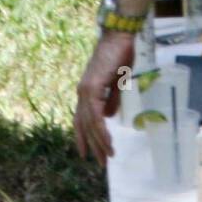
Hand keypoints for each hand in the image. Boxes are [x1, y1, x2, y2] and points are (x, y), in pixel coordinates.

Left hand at [74, 31, 135, 165]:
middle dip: (92, 145)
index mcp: (86, 91)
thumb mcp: (117, 83)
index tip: (87, 154)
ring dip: (98, 142)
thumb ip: (111, 100)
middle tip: (101, 163)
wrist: (119, 38)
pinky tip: (107, 143)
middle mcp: (82, 92)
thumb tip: (109, 117)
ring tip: (107, 157)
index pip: (81, 119)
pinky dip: (101, 131)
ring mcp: (85, 90)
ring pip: (89, 123)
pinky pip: (95, 116)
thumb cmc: (120, 56)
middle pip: (84, 125)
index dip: (83, 137)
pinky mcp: (92, 88)